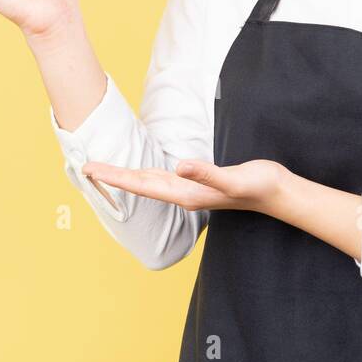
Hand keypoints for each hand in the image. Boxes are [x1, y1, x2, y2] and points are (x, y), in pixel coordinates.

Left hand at [80, 158, 288, 213]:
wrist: (276, 194)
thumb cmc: (258, 185)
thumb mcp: (233, 179)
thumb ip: (208, 173)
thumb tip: (181, 166)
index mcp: (186, 194)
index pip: (142, 185)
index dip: (115, 177)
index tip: (91, 169)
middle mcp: (183, 194)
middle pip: (139, 185)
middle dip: (112, 177)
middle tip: (86, 167)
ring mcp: (189, 190)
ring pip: (149, 183)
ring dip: (125, 177)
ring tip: (104, 171)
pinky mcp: (197, 183)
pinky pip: (162, 180)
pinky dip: (144, 175)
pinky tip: (140, 173)